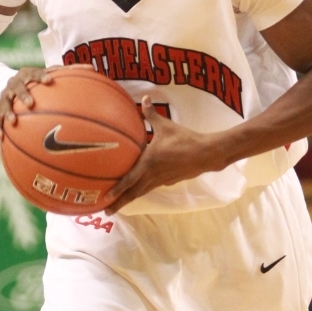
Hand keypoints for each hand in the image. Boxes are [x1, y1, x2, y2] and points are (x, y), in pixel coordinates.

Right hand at [0, 65, 62, 138]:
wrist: (11, 84)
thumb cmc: (36, 82)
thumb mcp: (47, 75)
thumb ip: (65, 73)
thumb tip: (90, 68)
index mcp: (26, 74)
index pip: (33, 73)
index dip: (40, 76)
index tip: (49, 81)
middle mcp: (14, 83)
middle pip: (17, 87)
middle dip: (23, 95)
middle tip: (30, 104)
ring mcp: (5, 96)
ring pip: (4, 103)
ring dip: (8, 112)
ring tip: (13, 122)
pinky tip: (1, 137)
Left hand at [104, 97, 222, 213]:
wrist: (206, 154)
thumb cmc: (184, 140)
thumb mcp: (166, 126)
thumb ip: (151, 114)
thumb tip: (144, 98)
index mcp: (149, 163)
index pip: (129, 179)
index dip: (117, 190)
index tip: (105, 198)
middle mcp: (153, 175)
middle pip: (133, 193)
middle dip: (119, 203)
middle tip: (106, 211)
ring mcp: (161, 180)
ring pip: (142, 192)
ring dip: (129, 199)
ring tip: (118, 206)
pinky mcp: (169, 181)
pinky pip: (152, 187)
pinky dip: (142, 191)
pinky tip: (139, 189)